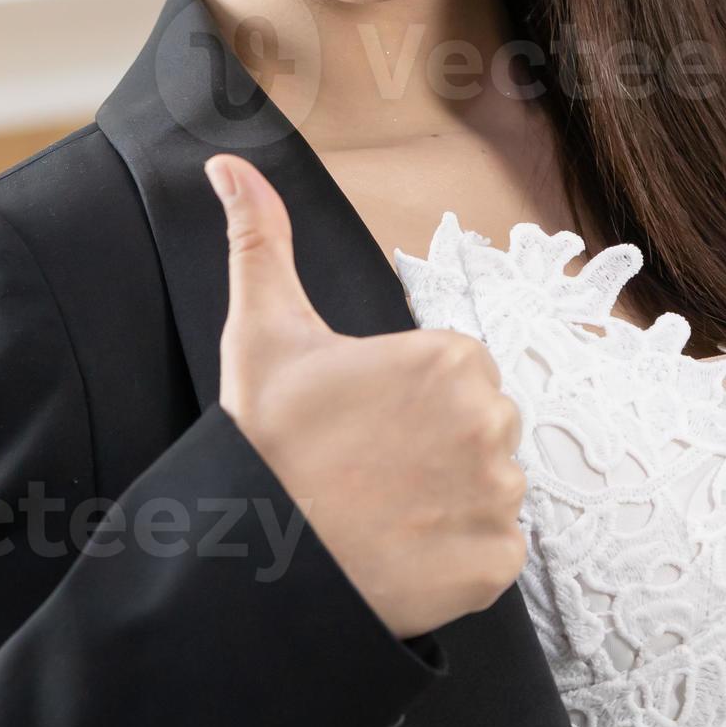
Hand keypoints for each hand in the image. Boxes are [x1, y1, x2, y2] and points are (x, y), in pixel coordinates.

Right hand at [207, 152, 527, 639]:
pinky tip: (403, 551)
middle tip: (368, 469)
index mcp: (448, 357)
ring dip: (447, 500)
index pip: (457, 372)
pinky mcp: (497, 562)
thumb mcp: (261, 331)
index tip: (362, 423)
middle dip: (435, 446)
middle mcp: (490, 420)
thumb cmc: (265, 443)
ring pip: (489, 487)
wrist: (262, 560)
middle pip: (480, 426)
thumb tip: (227, 164)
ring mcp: (498, 496)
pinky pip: (493, 551)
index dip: (406, 398)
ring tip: (383, 512)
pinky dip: (456, 557)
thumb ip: (260, 239)